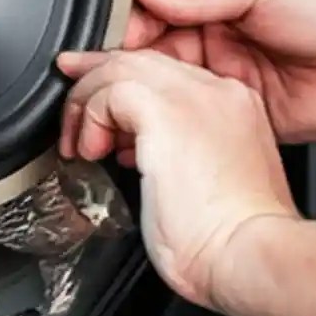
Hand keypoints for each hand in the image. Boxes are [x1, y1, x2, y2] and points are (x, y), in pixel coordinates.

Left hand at [57, 50, 298, 307]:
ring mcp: (195, 97)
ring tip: (76, 141)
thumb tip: (129, 147)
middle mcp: (218, 92)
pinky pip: (110, 92)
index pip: (166, 73)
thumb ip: (171, 151)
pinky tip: (90, 151)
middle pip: (142, 60)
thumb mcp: (200, 181)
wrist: (248, 255)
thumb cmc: (228, 240)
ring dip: (86, 102)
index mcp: (233, 107)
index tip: (97, 99)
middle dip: (95, 73)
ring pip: (121, 68)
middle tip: (68, 90)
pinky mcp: (167, 113)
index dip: (124, 80)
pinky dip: (90, 117)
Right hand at [103, 0, 315, 143]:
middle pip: (149, 56)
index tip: (104, 44)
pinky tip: (143, 135)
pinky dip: (166, 130)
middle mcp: (214, 43)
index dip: (124, 30)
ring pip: (164, 92)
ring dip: (136, 102)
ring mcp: (224, 81)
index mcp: (214, 4)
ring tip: (108, 113)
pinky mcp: (236, 116)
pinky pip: (192, 124)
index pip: (152, 14)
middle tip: (92, 83)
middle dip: (118, 70)